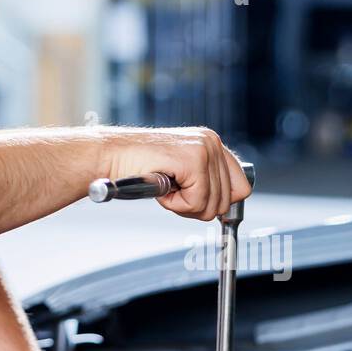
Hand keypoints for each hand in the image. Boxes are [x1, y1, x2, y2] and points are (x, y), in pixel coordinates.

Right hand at [102, 124, 249, 220]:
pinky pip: (196, 202)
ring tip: (164, 187)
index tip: (202, 206)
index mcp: (212, 143)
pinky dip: (175, 204)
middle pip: (229, 200)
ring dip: (183, 205)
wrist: (110, 155)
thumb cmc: (138, 166)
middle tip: (173, 194)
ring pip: (212, 204)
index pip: (241, 185)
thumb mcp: (180, 173)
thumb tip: (225, 208)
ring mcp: (204, 149)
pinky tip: (161, 187)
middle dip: (198, 207)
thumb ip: (205, 182)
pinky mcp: (193, 159)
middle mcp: (212, 142)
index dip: (221, 203)